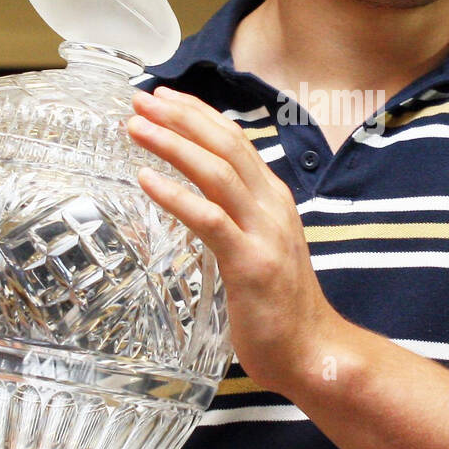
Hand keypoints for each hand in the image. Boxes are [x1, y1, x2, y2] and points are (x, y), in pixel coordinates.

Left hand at [126, 85, 341, 394]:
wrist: (313, 351)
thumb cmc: (280, 306)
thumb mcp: (262, 247)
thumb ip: (239, 219)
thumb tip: (204, 200)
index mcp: (274, 199)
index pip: (235, 141)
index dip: (198, 115)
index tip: (164, 98)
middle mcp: (271, 206)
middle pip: (224, 145)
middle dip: (180, 117)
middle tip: (141, 99)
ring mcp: (263, 233)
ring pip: (216, 172)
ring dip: (172, 144)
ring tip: (136, 128)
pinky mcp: (249, 263)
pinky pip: (208, 219)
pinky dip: (175, 195)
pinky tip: (146, 179)